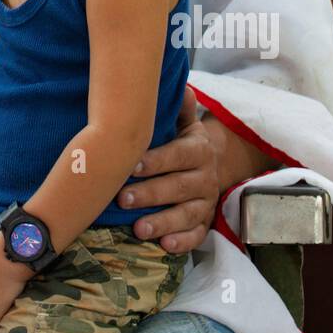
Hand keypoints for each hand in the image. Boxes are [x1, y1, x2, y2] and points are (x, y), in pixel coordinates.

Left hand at [116, 85, 219, 252]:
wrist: (211, 163)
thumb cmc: (182, 141)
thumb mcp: (184, 121)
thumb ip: (180, 107)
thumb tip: (180, 87)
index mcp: (199, 149)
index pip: (180, 155)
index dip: (158, 161)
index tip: (133, 165)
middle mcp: (206, 176)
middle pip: (179, 187)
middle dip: (151, 194)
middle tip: (122, 199)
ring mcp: (206, 202)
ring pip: (187, 214)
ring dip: (163, 222)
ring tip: (138, 229)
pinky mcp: (206, 222)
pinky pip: (198, 235)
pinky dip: (183, 242)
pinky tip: (164, 246)